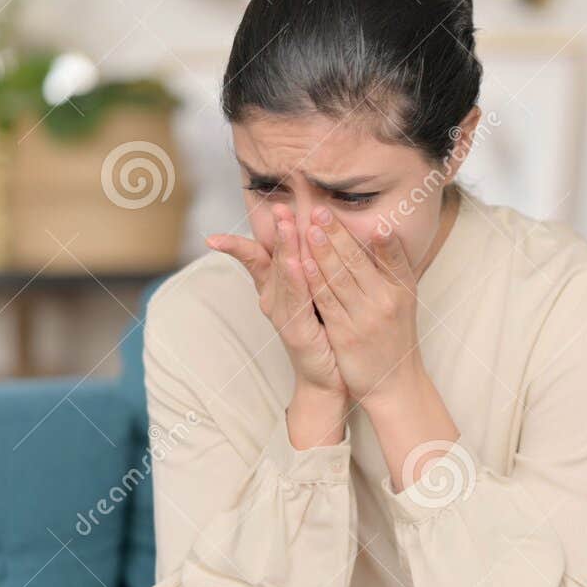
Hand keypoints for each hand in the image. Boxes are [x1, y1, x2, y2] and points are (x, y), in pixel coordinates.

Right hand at [206, 206, 347, 400]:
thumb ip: (313, 271)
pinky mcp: (295, 330)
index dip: (256, 233)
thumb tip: (321, 236)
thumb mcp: (318, 299)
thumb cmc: (326, 337)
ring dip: (285, 248)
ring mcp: (283, 315)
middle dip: (277, 232)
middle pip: (273, 259)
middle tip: (279, 206)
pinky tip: (296, 262)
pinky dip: (295, 280)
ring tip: (287, 224)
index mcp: (280, 290)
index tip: (257, 210)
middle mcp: (275, 300)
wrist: (330, 380)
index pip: (262, 256)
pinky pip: (296, 300)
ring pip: (283, 275)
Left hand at [300, 205, 423, 406]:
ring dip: (323, 251)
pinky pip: (326, 302)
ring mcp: (365, 318)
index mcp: (403, 290)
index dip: (381, 238)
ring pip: (340, 278)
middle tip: (320, 210)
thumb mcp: (402, 302)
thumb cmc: (396, 338)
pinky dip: (314, 280)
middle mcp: (386, 301)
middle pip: (359, 262)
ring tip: (309, 227)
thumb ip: (391, 270)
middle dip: (338, 234)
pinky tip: (303, 263)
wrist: (395, 382)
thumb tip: (380, 233)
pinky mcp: (346, 334)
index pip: (393, 257)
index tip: (369, 218)